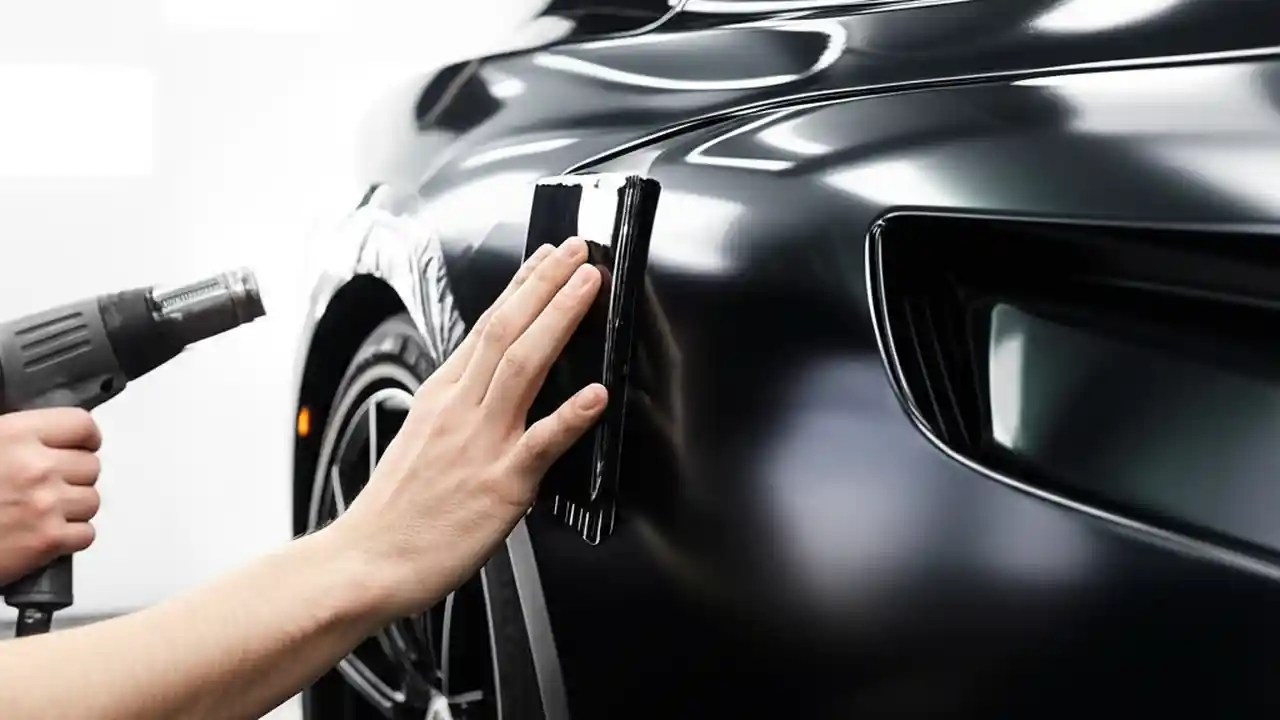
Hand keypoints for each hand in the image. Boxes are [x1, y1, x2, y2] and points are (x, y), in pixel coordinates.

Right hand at [0, 408, 101, 584]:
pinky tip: (47, 533)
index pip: (81, 425)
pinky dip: (71, 537)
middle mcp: (35, 467)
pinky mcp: (47, 541)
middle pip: (90, 466)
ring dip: (73, 507)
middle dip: (74, 476)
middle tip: (51, 484)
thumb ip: (15, 438)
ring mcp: (45, 505)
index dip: (83, 438)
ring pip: (91, 500)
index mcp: (15, 435)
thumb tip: (46, 438)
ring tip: (45, 510)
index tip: (79, 446)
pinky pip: (86, 534)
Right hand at [334, 237, 606, 618]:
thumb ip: (454, 408)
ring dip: (559, 320)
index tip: (547, 259)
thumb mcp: (418, 439)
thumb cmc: (394, 512)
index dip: (522, 288)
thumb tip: (483, 382)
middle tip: (578, 253)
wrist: (365, 561)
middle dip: (545, 285)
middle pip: (506, 330)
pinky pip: (541, 442)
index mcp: (441, 397)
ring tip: (589, 288)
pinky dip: (571, 415)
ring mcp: (481, 442)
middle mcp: (461, 410)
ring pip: (524, 366)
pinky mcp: (500, 483)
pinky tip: (596, 393)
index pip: (486, 327)